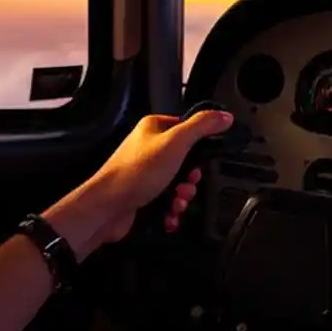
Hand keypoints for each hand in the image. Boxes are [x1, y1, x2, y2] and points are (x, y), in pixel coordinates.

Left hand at [44, 110, 232, 259]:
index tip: (202, 160)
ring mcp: (145, 173)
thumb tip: (224, 116)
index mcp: (154, 128)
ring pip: (178, 184)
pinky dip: (172, 211)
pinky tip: (170, 214)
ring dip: (183, 197)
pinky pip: (167, 202)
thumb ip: (201, 127)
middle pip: (185, 161)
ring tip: (176, 202)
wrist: (108, 208)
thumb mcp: (175, 143)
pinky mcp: (143, 195)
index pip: (187, 129)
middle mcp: (148, 149)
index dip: (199, 148)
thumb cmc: (135, 173)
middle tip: (187, 184)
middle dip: (191, 179)